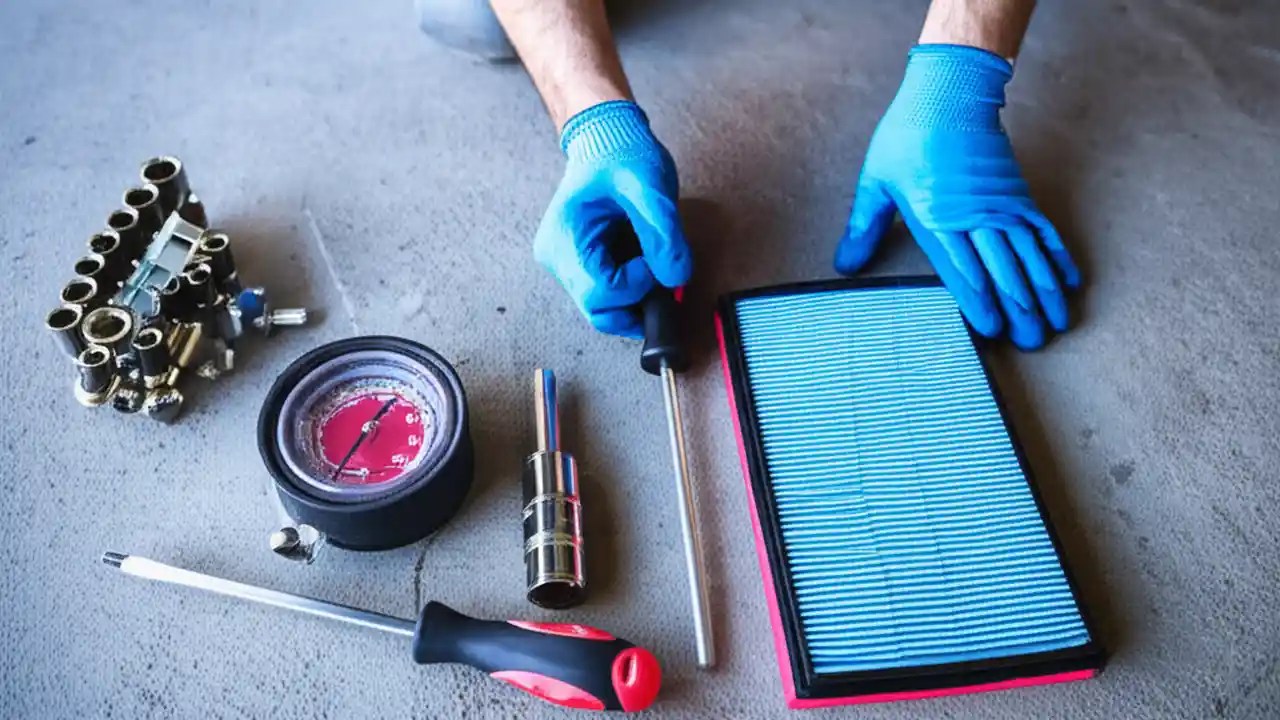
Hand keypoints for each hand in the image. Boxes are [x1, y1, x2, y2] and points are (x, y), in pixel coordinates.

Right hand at [534, 100, 691, 336]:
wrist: (606, 137)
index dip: (636, 286)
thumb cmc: (619, 153)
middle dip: (635, 301)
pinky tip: (640, 261)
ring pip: (602, 306)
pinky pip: (605, 291)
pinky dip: (629, 286)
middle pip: (597, 310)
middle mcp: (557, 256)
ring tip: (650, 262)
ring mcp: (565, 262)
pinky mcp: (579, 263)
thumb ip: (663, 233)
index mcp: (565, 236)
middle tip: (659, 274)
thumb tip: (675, 276)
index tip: (655, 259)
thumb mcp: (649, 186)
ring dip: (634, 295)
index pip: (599, 293)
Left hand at [834, 45, 1080, 349]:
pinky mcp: (1019, 193)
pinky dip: (1056, 256)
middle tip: (1033, 341)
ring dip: (1044, 290)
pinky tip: (1068, 280)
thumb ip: (864, 227)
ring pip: (1029, 255)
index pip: (962, 268)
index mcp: (937, 216)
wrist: (949, 90)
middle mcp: (975, 215)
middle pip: (1002, 269)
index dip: (979, 300)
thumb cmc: (907, 134)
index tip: (992, 328)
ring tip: (1058, 321)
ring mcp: (1002, 204)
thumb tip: (845, 266)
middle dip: (1019, 307)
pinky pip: (1043, 230)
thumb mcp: (876, 180)